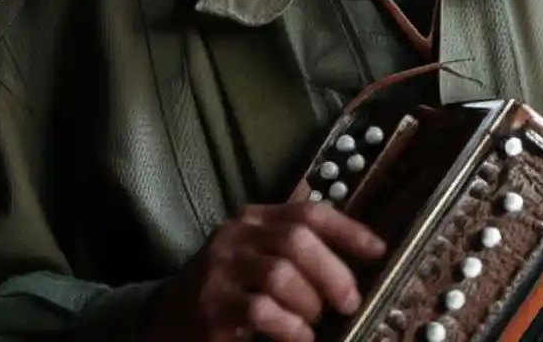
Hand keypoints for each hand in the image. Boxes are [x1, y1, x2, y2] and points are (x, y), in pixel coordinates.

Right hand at [143, 202, 385, 341]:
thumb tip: (359, 254)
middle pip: (297, 241)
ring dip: (309, 303)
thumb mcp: (256, 256)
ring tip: (315, 322)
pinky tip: (299, 338)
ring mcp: (220, 270)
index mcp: (253, 220)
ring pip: (281, 275)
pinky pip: (263, 311)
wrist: (165, 320)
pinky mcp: (213, 306)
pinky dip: (290, 327)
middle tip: (349, 301)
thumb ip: (295, 247)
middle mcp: (235, 237)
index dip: (347, 230)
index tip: (377, 250)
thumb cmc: (227, 288)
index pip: (308, 212)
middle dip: (333, 273)